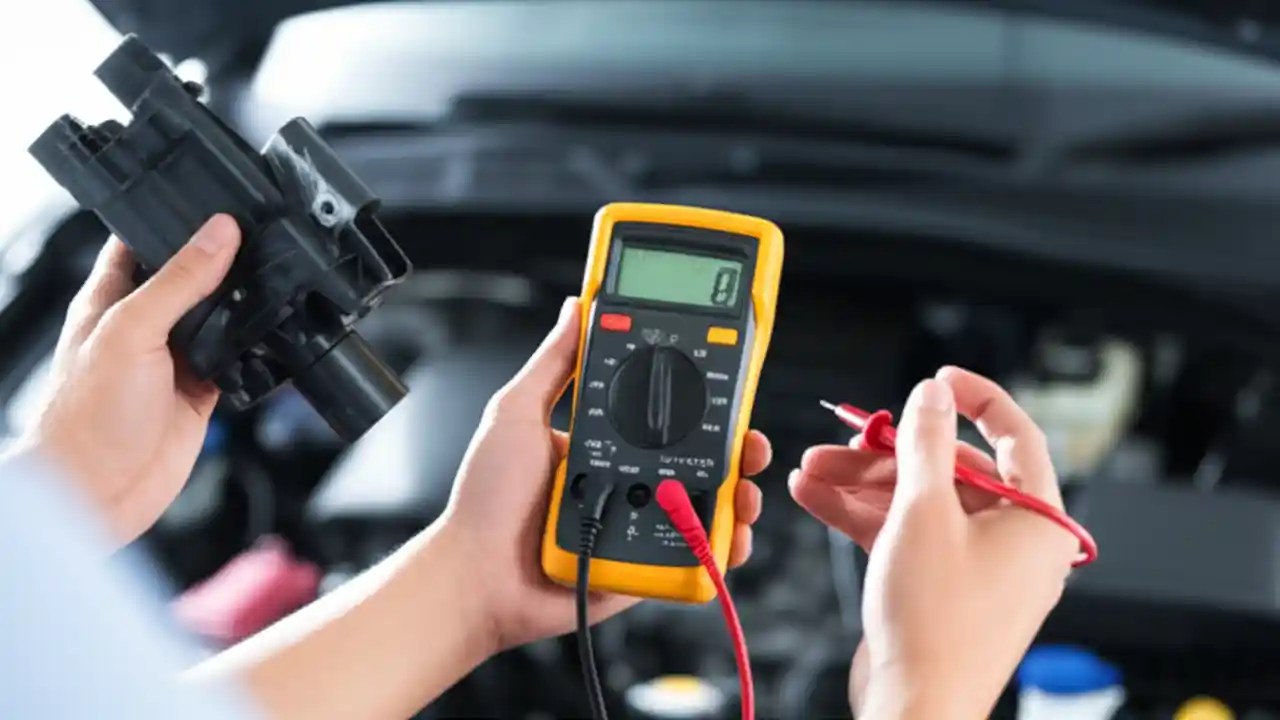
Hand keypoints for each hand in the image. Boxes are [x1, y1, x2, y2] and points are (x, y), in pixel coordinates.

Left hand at [22, 215, 240, 546]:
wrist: (95, 492)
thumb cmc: (83, 416)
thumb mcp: (132, 330)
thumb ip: (179, 280)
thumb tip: (219, 233)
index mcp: (112, 297)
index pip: (143, 240)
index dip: (173, 216)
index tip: (213, 198)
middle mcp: (144, 325)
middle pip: (192, 277)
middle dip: (224, 260)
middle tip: (261, 236)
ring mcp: (174, 359)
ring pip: (220, 318)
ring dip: (243, 306)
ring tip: (272, 281)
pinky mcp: (201, 392)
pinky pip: (238, 361)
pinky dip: (256, 352)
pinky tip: (271, 340)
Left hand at [438, 297, 769, 651]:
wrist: (476, 578)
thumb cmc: (486, 501)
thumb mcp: (516, 413)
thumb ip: (553, 363)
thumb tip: (576, 308)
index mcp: (603, 442)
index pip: (664, 414)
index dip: (701, 402)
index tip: (727, 388)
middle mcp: (627, 479)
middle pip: (699, 458)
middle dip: (736, 448)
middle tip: (749, 442)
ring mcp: (639, 523)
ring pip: (706, 505)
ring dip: (738, 496)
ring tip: (744, 490)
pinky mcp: (645, 565)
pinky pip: (695, 554)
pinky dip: (722, 547)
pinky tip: (731, 535)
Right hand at [791, 367, 1075, 718]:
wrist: (914, 708)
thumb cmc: (936, 627)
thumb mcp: (924, 513)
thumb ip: (925, 445)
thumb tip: (931, 398)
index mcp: (1037, 520)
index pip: (1016, 437)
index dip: (977, 400)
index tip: (940, 380)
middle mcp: (1014, 542)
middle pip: (951, 471)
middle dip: (888, 453)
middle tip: (846, 438)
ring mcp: (976, 567)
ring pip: (920, 503)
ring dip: (864, 483)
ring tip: (813, 469)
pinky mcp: (941, 588)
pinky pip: (907, 535)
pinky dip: (866, 516)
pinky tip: (820, 497)